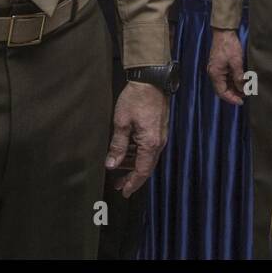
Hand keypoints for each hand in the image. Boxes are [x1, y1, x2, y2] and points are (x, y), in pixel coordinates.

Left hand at [106, 82, 168, 197]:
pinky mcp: (158, 129)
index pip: (142, 171)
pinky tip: (127, 153)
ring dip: (134, 165)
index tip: (123, 192)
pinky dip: (138, 154)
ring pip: (147, 158)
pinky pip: (149, 148)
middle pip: (146, 167)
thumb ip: (117, 146)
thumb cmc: (136, 99)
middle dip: (132, 177)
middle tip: (118, 185)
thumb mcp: (122, 123)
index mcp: (150, 143)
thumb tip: (111, 165)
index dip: (132, 183)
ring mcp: (160, 135)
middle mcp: (159, 142)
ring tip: (119, 169)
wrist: (151, 79)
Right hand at [206, 28, 244, 105]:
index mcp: (215, 74)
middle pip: (222, 89)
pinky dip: (233, 81)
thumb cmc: (229, 46)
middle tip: (245, 96)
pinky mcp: (220, 65)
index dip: (231, 98)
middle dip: (234, 94)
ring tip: (245, 90)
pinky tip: (241, 82)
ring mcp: (216, 69)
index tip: (241, 102)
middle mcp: (214, 73)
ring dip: (234, 88)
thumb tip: (242, 89)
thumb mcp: (236, 62)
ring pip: (225, 83)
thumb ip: (238, 77)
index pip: (222, 92)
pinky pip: (226, 77)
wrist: (224, 32)